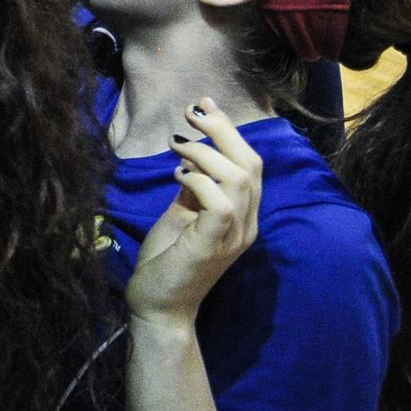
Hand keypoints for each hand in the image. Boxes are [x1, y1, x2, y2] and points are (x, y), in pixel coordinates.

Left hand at [125, 99, 263, 328]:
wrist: (159, 305)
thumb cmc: (168, 259)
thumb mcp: (182, 213)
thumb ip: (194, 187)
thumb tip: (191, 152)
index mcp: (243, 216)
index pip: (250, 165)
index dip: (230, 131)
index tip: (204, 105)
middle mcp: (246, 225)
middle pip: (251, 166)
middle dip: (223, 131)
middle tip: (192, 113)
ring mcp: (233, 237)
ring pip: (240, 180)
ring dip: (206, 154)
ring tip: (178, 148)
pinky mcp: (212, 246)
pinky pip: (220, 204)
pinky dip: (199, 181)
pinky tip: (177, 177)